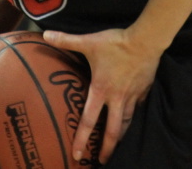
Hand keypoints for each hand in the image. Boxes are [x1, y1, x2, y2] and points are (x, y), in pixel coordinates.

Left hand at [42, 28, 159, 164]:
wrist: (145, 41)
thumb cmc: (115, 43)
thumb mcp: (88, 42)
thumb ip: (66, 40)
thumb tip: (45, 34)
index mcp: (100, 90)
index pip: (88, 120)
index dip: (81, 139)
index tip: (77, 155)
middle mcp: (116, 98)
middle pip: (112, 130)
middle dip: (107, 148)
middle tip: (101, 161)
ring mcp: (131, 96)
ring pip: (126, 122)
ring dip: (120, 135)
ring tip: (117, 145)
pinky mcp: (143, 91)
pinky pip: (137, 108)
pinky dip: (133, 115)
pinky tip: (132, 118)